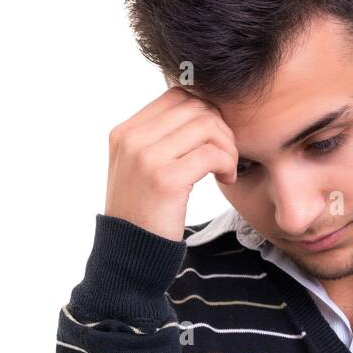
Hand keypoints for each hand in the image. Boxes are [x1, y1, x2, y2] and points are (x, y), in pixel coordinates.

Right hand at [104, 86, 238, 240]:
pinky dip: (228, 163)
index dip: (205, 112)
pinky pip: (211, 153)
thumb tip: (200, 110)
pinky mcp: (165, 179)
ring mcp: (145, 158)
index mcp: (124, 132)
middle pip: (195, 107)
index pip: (176, 96)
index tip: (214, 140)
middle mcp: (131, 139)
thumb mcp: (140, 169)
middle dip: (221, 129)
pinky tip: (226, 179)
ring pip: (206, 125)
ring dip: (228, 146)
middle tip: (226, 156)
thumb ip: (159, 140)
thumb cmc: (143, 214)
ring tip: (227, 169)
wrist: (129, 255)